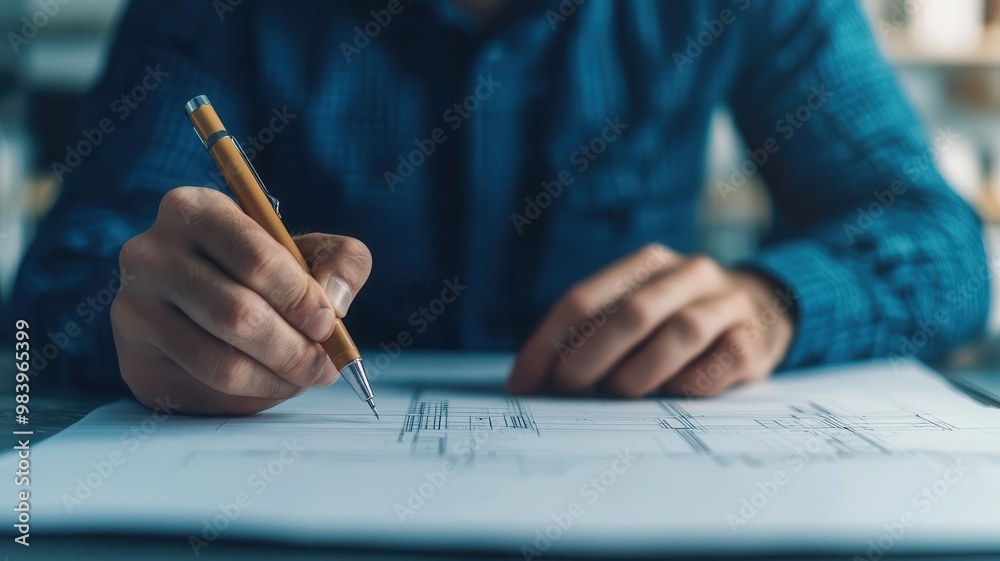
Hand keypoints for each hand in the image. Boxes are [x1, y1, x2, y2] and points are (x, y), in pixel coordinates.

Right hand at [111, 187, 371, 414]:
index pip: (255, 259)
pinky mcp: (134, 361)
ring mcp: (133, 310)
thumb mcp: (310, 250)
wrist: (198, 302)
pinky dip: (251, 397)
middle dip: (294, 348)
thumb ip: (342, 260)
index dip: (300, 297)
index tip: (327, 322)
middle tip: (324, 365)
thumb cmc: (263, 271)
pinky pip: (204, 392)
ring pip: (220, 363)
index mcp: (194, 211)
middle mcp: (149, 255)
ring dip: (277, 379)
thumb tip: (335, 300)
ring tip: (303, 376)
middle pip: (237, 315)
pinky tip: (268, 384)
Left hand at [508, 244, 795, 397]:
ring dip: (639, 372)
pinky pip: (717, 366)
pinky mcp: (752, 341)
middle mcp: (688, 274)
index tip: (523, 382)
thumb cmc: (677, 317)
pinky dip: (687, 384)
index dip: (547, 343)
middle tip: (567, 389)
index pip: (584, 299)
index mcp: (646, 264)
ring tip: (617, 393)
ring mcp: (726, 305)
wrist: (765, 308)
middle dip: (589, 357)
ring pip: (680, 334)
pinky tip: (670, 393)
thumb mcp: (637, 309)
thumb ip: (591, 334)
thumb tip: (532, 380)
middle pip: (631, 313)